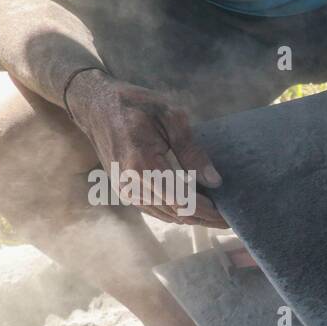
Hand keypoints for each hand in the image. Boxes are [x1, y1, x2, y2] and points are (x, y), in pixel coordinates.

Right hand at [66, 70, 225, 226]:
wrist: (95, 105)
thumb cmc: (135, 104)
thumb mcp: (170, 118)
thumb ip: (192, 151)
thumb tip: (215, 181)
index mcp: (143, 164)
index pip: (184, 200)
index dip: (209, 211)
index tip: (231, 216)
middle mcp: (132, 184)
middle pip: (178, 213)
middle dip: (206, 219)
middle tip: (230, 221)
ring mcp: (126, 190)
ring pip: (167, 216)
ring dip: (194, 219)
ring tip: (218, 218)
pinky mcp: (125, 191)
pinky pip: (156, 211)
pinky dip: (177, 213)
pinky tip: (195, 211)